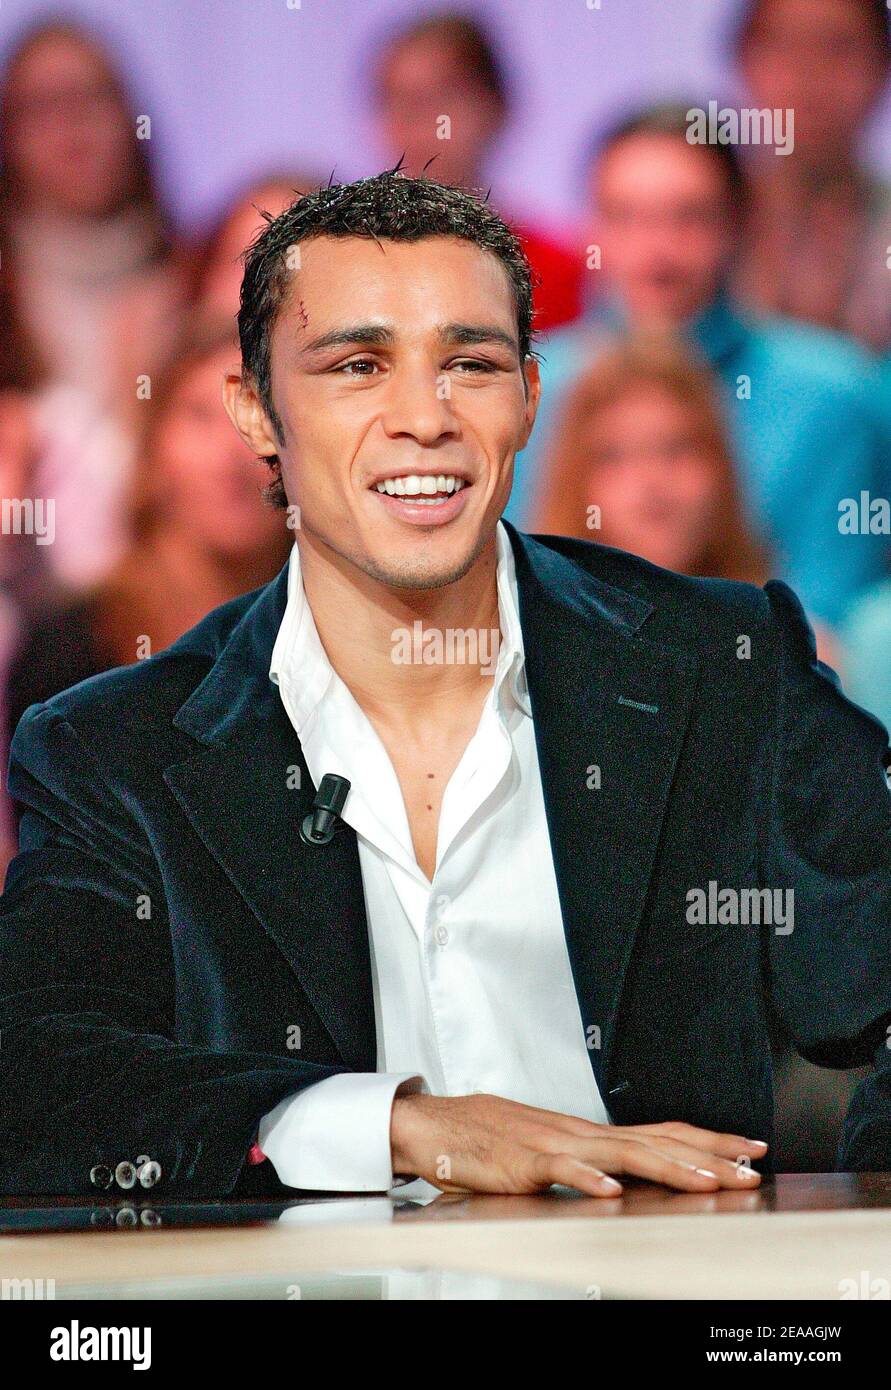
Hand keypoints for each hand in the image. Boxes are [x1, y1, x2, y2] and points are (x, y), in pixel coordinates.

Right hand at [390, 1092, 766, 1196]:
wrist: (434, 1125)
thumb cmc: (488, 1138)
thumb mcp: (548, 1149)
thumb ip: (586, 1163)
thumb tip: (623, 1179)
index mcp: (590, 1132)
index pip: (662, 1131)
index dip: (707, 1140)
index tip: (749, 1146)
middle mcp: (582, 1133)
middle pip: (657, 1141)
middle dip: (708, 1156)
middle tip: (750, 1167)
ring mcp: (555, 1145)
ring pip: (622, 1154)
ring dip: (669, 1168)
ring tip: (707, 1182)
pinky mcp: (524, 1162)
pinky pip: (561, 1171)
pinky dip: (588, 1180)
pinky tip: (611, 1193)